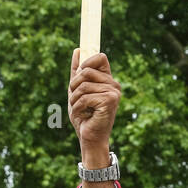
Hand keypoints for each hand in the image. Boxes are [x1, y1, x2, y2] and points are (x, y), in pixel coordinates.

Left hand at [69, 49, 120, 167]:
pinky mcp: (109, 102)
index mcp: (108, 80)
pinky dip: (78, 107)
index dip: (87, 61)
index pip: (100, 57)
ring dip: (74, 99)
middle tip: (76, 98)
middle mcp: (113, 85)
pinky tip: (82, 115)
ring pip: (84, 85)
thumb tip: (78, 50)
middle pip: (87, 70)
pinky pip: (85, 97)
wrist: (89, 138)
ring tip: (78, 109)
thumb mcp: (76, 91)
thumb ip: (77, 72)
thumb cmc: (84, 116)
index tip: (80, 73)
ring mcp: (113, 93)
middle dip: (74, 84)